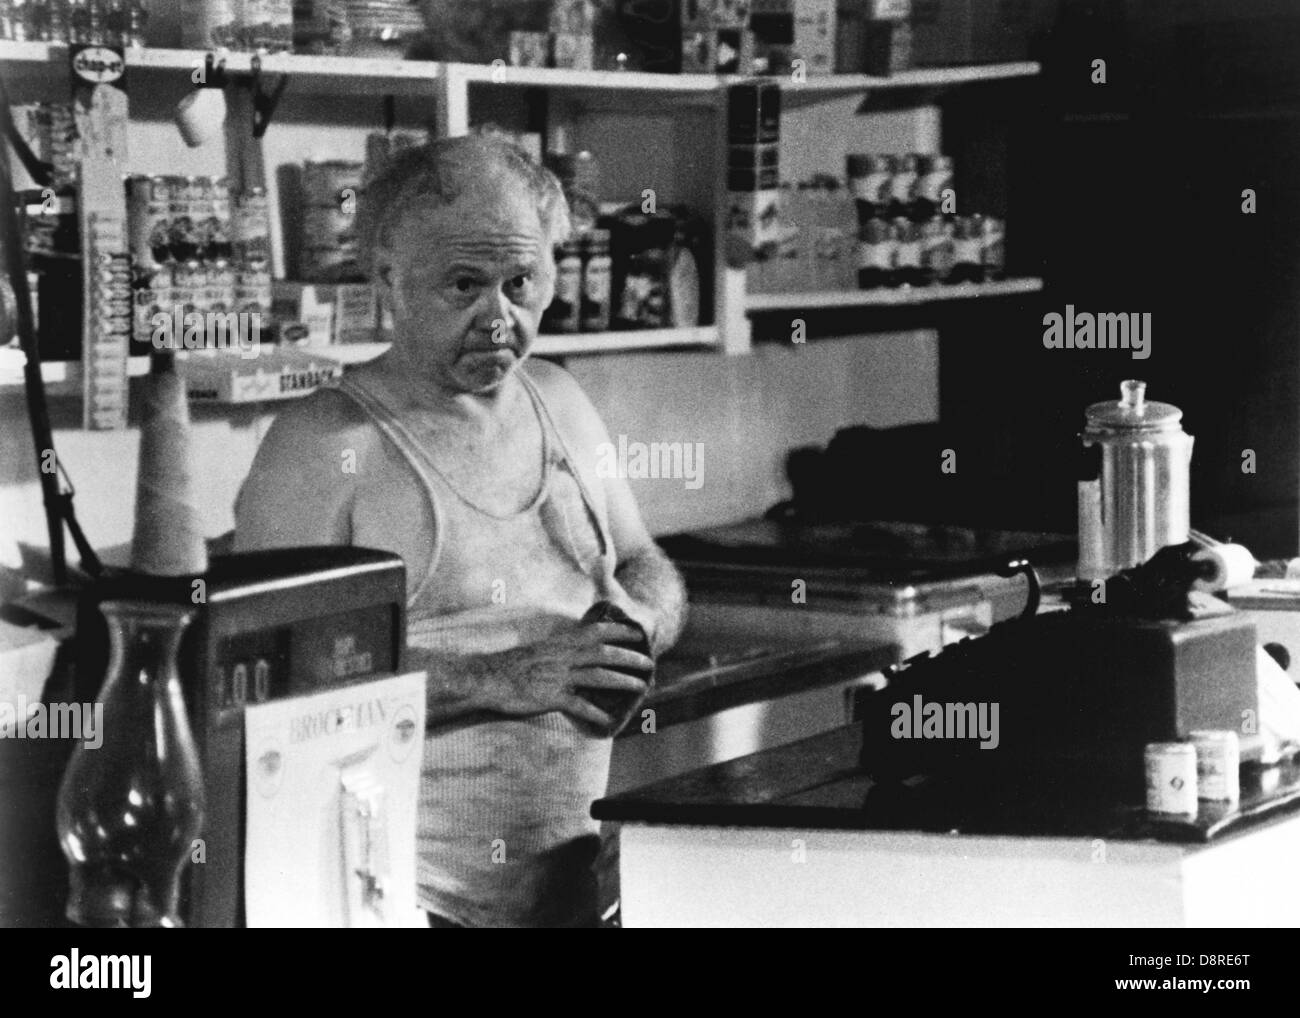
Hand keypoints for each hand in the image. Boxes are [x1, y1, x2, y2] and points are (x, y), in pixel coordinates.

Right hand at [491, 621, 653, 732]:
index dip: (620, 631)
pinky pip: (579, 706)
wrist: (488, 677)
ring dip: (623, 682)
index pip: (597, 631)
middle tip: (649, 663)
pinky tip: (609, 721)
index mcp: (561, 643)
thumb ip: (562, 652)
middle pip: (604, 654)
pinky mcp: (551, 697)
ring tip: (640, 687)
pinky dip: (596, 713)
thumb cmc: (512, 666)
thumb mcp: (540, 651)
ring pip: (599, 677)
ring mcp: (559, 676)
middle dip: (630, 658)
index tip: (639, 633)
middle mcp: (564, 657)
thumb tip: (578, 654)